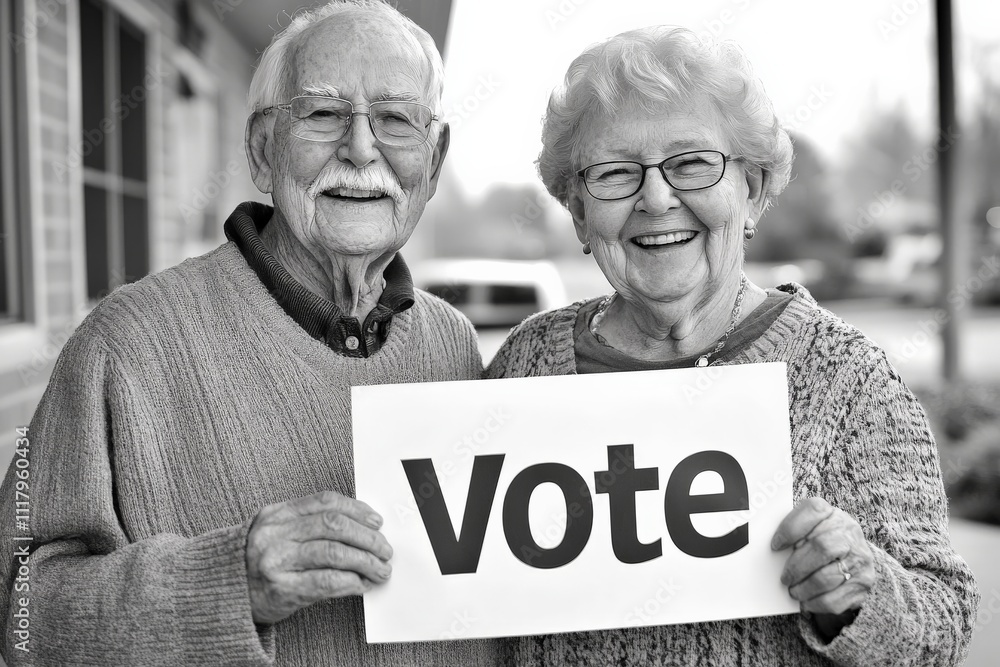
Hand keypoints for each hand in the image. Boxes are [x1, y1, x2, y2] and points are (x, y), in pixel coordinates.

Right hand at [246, 490, 392, 624]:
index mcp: (276, 514)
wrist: (223, 594)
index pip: (326, 502)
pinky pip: (327, 581)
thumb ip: (309, 524)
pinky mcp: (283, 589)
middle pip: (334, 525)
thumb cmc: (257, 563)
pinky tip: (361, 584)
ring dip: (365, 561)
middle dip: (367, 537)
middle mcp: (275, 533)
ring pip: (334, 552)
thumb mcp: (276, 532)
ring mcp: (277, 561)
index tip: (376, 521)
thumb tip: (362, 527)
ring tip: (380, 569)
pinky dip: (351, 582)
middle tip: (385, 549)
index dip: (357, 509)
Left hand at [771, 497, 876, 616]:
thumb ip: (793, 533)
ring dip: (803, 588)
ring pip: (826, 578)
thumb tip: (773, 550)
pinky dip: (815, 603)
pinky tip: (806, 602)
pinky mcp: (863, 583)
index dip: (790, 528)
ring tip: (793, 591)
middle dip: (796, 567)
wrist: (853, 557)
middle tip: (784, 578)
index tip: (775, 545)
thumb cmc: (820, 540)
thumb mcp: (808, 528)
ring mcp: (859, 558)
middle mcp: (849, 532)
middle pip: (821, 547)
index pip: (812, 511)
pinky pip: (834, 599)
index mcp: (831, 513)